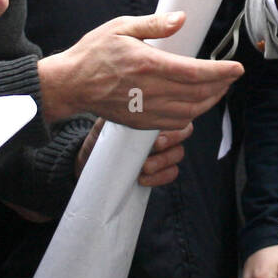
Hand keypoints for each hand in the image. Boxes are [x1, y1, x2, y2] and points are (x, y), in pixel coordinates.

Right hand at [40, 11, 242, 128]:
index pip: (195, 72)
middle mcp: (149, 90)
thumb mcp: (121, 27)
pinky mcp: (141, 122)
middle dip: (221, 85)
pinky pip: (175, 122)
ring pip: (190, 111)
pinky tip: (197, 103)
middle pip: (198, 94)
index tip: (237, 68)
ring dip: (210, 101)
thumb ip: (154, 24)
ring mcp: (145, 109)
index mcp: (147, 64)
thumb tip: (181, 20)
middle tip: (231, 76)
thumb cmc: (94, 53)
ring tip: (220, 88)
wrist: (70, 84)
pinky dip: (192, 114)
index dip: (221, 72)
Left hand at [74, 117, 192, 187]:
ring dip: (162, 162)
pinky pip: (172, 173)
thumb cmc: (103, 135)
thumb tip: (120, 97)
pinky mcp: (161, 171)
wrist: (93, 159)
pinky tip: (143, 179)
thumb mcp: (108, 121)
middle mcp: (165, 131)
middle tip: (154, 149)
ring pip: (178, 154)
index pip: (177, 113)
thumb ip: (118, 110)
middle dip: (171, 141)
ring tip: (144, 168)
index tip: (156, 137)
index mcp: (156, 117)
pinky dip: (160, 178)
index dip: (175, 123)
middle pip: (184, 132)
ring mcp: (165, 152)